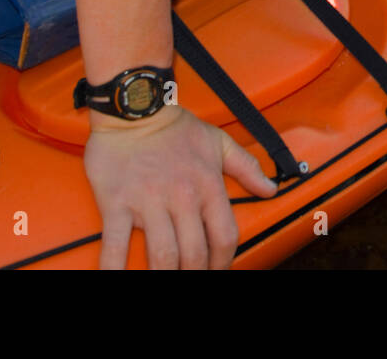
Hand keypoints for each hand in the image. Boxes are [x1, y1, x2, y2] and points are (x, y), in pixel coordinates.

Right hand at [84, 105, 277, 268]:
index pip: (225, 236)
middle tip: (190, 278)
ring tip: (165, 279)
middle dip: (194, 273)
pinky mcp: (116, 202)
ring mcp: (149, 201)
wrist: (135, 108)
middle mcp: (182, 197)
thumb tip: (271, 189)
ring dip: (166, 275)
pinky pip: (115, 245)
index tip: (217, 269)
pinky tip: (116, 278)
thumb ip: (247, 167)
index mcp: (208, 185)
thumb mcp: (219, 142)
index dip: (223, 261)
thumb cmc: (176, 127)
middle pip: (194, 253)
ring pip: (162, 254)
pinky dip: (116, 269)